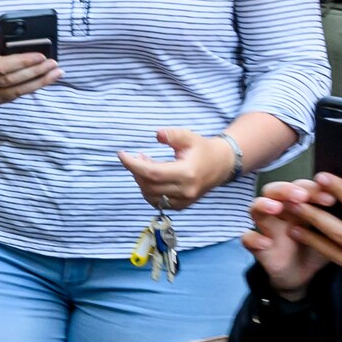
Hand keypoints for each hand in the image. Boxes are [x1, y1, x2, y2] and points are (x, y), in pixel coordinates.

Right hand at [0, 31, 59, 104]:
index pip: (3, 65)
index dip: (23, 62)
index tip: (41, 56)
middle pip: (13, 80)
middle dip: (36, 72)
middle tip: (54, 64)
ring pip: (16, 91)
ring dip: (39, 83)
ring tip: (56, 74)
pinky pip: (14, 97)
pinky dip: (30, 89)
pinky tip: (43, 81)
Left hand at [116, 127, 234, 210]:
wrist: (220, 165)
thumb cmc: (202, 149)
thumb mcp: (189, 137)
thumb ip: (173, 135)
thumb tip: (156, 134)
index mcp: (187, 173)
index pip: (152, 173)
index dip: (133, 165)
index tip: (121, 154)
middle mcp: (185, 190)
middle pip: (149, 185)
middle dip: (136, 171)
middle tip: (135, 157)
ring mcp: (183, 201)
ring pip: (150, 196)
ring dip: (141, 181)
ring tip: (144, 164)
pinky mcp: (181, 206)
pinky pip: (157, 202)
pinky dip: (148, 190)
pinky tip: (150, 177)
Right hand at [243, 181, 329, 294]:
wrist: (302, 277)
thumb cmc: (317, 250)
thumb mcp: (331, 235)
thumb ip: (339, 220)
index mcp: (298, 204)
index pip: (301, 187)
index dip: (313, 188)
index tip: (330, 198)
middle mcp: (280, 211)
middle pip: (274, 190)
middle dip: (287, 190)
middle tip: (301, 197)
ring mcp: (267, 227)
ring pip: (255, 207)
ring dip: (264, 204)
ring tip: (276, 208)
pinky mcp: (258, 247)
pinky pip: (247, 238)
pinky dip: (254, 238)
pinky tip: (265, 242)